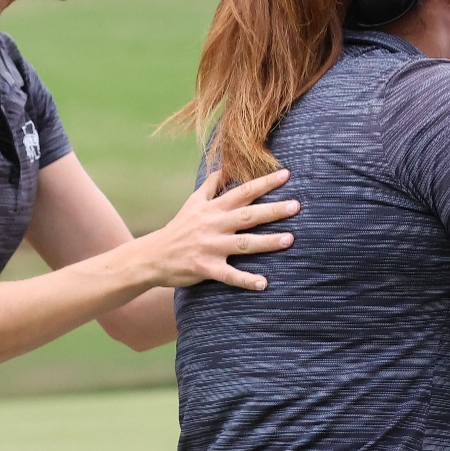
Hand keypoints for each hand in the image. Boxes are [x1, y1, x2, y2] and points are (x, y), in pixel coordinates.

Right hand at [131, 169, 296, 290]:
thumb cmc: (178, 228)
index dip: (264, 183)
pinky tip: (263, 283)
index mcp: (213, 208)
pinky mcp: (205, 268)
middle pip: (248, 216)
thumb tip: (224, 167)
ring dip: (267, 242)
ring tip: (289, 240)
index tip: (286, 175)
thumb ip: (210, 185)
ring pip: (243, 244)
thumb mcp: (192, 202)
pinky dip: (246, 280)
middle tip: (296, 205)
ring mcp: (210, 247)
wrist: (152, 256)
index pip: (242, 192)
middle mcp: (213, 225)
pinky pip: (229, 275)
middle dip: (273, 210)